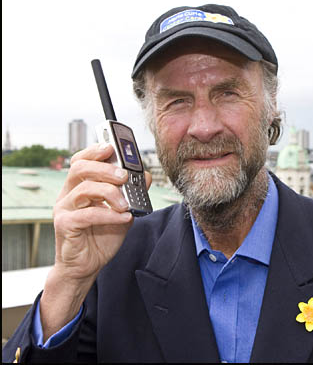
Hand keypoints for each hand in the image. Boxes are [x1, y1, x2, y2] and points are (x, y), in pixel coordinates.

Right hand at [40, 143, 151, 338]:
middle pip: (79, 168)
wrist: (86, 266)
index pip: (81, 160)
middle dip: (104, 168)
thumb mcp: (122, 211)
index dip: (95, 151)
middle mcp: (69, 194)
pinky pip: (86, 214)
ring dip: (110, 193)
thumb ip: (132, 194)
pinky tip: (124, 218)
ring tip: (126, 204)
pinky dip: (109, 214)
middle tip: (124, 176)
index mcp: (80, 187)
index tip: (112, 147)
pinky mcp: (65, 225)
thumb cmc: (101, 236)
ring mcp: (64, 209)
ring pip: (83, 188)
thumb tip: (146, 175)